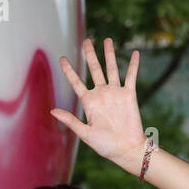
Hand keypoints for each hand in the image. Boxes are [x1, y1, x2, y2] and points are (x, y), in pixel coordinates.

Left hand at [51, 38, 146, 169]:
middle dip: (90, 55)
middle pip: (94, 70)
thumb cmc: (105, 145)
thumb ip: (70, 120)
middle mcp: (101, 95)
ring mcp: (115, 93)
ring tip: (107, 40)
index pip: (76, 82)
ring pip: (112, 69)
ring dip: (109, 54)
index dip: (69, 71)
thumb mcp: (85, 133)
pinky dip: (133, 65)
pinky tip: (136, 53)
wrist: (126, 149)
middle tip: (86, 41)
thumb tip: (52, 111)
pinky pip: (131, 77)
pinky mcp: (129, 95)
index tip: (62, 58)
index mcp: (89, 103)